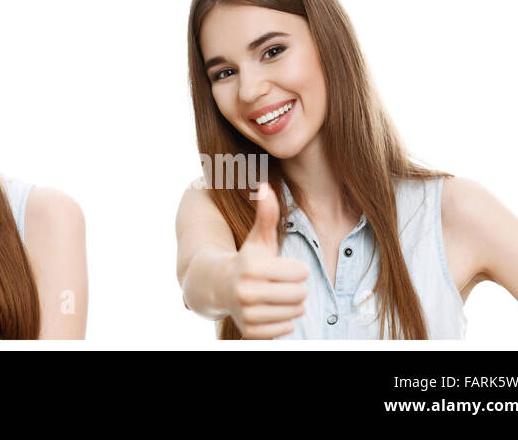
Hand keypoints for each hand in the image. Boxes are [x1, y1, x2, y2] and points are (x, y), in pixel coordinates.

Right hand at [220, 182, 307, 338]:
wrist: (216, 286)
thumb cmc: (245, 260)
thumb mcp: (257, 239)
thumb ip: (266, 214)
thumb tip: (265, 186)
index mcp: (251, 267)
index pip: (301, 273)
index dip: (294, 269)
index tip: (279, 268)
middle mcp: (246, 292)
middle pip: (301, 294)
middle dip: (294, 288)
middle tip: (278, 284)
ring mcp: (247, 314)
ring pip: (295, 313)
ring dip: (289, 306)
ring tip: (272, 297)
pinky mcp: (250, 332)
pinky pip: (285, 329)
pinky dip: (281, 322)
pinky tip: (266, 311)